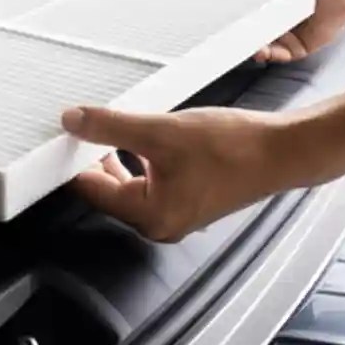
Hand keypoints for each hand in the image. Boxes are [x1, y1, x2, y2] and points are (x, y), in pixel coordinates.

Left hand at [63, 105, 290, 241]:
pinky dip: (143, 157)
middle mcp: (160, 222)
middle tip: (83, 126)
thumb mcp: (161, 131)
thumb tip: (73, 122)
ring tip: (113, 124)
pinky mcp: (192, 197)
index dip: (72, 160)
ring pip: (132, 182)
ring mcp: (177, 211)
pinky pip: (154, 178)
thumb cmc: (233, 149)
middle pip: (110, 188)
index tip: (61, 136)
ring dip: (120, 154)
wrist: (283, 151)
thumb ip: (111, 127)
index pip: (92, 190)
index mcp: (148, 216)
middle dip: (95, 156)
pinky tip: (146, 133)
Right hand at [208, 0, 344, 62]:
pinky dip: (271, 54)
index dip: (221, 18)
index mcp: (260, 1)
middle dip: (232, 38)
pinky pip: (281, 55)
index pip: (234, 14)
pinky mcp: (299, 47)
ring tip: (244, 44)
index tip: (207, 19)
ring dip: (250, 48)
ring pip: (260, 48)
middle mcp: (270, 19)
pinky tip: (264, 49)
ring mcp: (283, 35)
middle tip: (220, 38)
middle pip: (244, 34)